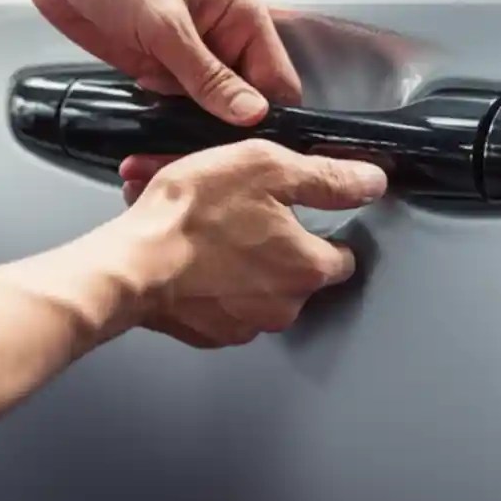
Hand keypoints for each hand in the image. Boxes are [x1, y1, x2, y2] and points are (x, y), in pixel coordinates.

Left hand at [22, 0, 301, 125]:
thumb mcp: (165, 26)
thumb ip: (208, 76)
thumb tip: (253, 114)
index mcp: (242, 14)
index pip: (277, 80)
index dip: (266, 116)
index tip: (245, 147)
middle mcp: (225, 36)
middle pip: (246, 101)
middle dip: (224, 128)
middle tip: (198, 150)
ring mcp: (193, 55)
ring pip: (212, 109)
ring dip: (191, 125)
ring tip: (166, 133)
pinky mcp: (163, 68)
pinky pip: (179, 106)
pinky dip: (166, 116)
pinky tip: (147, 110)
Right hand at [108, 140, 386, 347]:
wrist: (130, 265)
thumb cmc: (191, 216)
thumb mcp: (266, 168)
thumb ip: (327, 176)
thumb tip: (370, 180)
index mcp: (308, 267)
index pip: (343, 255)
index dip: (327, 228)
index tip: (304, 213)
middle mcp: (284, 305)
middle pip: (297, 271)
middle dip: (275, 242)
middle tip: (243, 211)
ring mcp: (246, 324)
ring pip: (257, 286)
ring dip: (241, 260)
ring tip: (209, 227)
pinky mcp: (209, 332)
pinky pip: (222, 302)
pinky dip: (211, 280)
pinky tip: (190, 252)